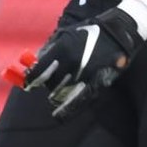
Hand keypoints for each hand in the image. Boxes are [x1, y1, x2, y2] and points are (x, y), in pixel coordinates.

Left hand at [23, 5, 142, 118]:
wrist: (118, 31)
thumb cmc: (90, 31)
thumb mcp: (67, 33)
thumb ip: (50, 48)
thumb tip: (35, 62)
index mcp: (63, 48)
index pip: (42, 69)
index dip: (32, 78)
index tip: (27, 84)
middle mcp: (72, 62)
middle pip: (51, 82)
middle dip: (47, 85)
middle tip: (45, 84)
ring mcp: (85, 73)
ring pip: (64, 92)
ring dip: (57, 95)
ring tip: (53, 100)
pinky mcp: (98, 81)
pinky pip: (80, 98)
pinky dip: (69, 108)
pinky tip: (60, 115)